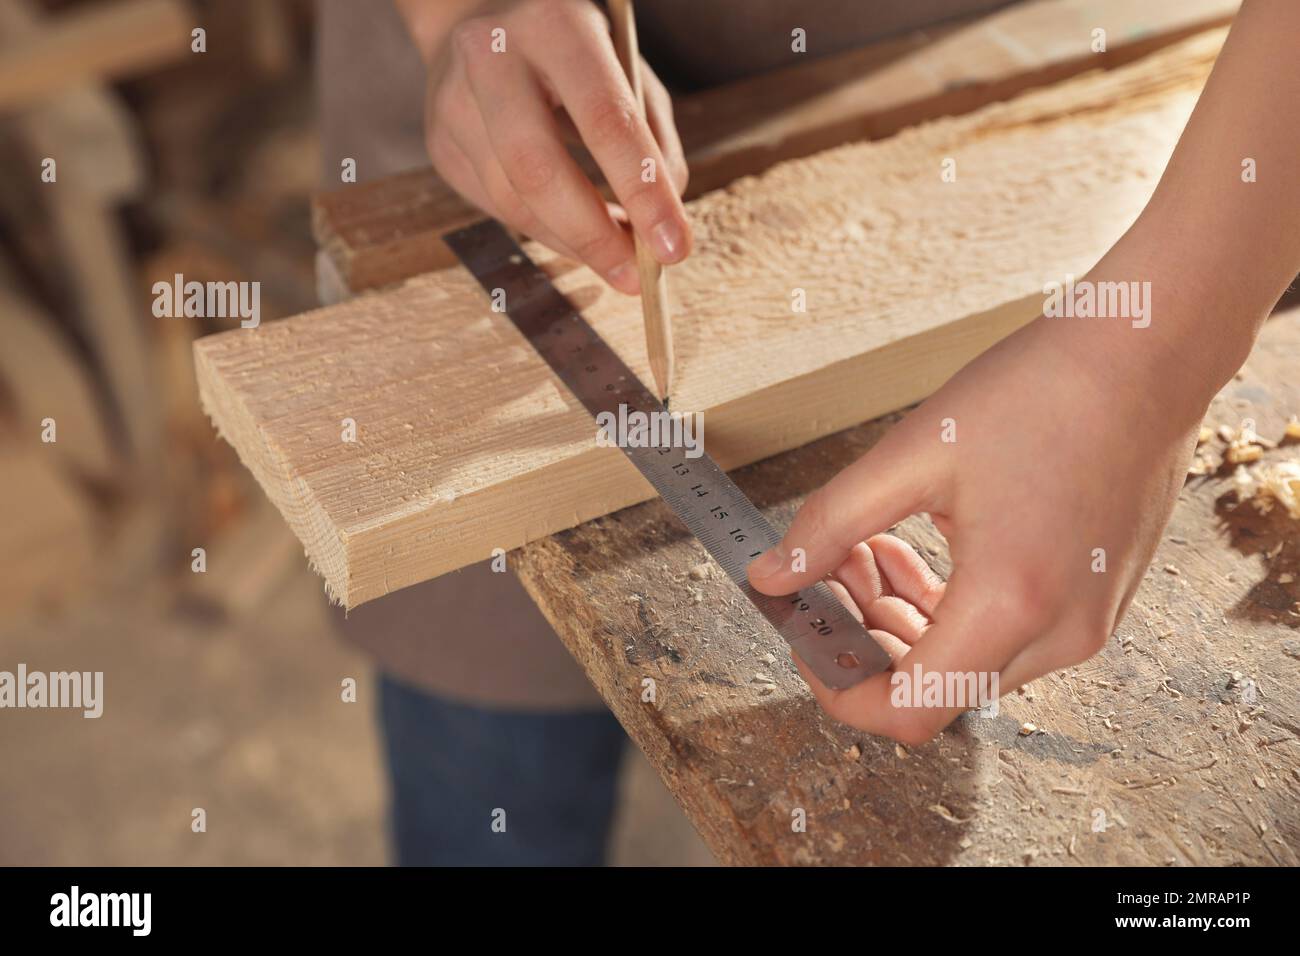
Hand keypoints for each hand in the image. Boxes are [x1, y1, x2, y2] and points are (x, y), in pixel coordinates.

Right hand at [415, 0, 690, 292]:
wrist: (480, 23)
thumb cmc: (574, 55)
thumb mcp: (628, 70)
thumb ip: (653, 140)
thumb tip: (660, 223)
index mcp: (555, 25)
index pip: (604, 119)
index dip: (642, 191)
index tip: (673, 246)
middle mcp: (493, 56)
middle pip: (539, 169)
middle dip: (594, 236)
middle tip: (635, 277)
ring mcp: (454, 101)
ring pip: (513, 201)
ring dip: (572, 243)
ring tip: (615, 260)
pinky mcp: (441, 143)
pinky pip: (497, 208)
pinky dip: (545, 231)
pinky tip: (574, 233)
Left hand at [748, 298, 1208, 743]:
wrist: (1145, 355)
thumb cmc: (1039, 393)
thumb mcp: (911, 454)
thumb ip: (830, 523)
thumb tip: (770, 577)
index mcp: (1011, 603)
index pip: (910, 710)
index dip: (842, 690)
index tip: (808, 641)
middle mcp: (1059, 633)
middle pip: (934, 687)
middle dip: (866, 639)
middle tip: (829, 571)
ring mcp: (1086, 622)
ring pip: (966, 662)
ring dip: (904, 620)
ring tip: (868, 548)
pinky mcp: (1094, 600)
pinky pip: (1005, 635)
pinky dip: (949, 607)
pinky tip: (916, 548)